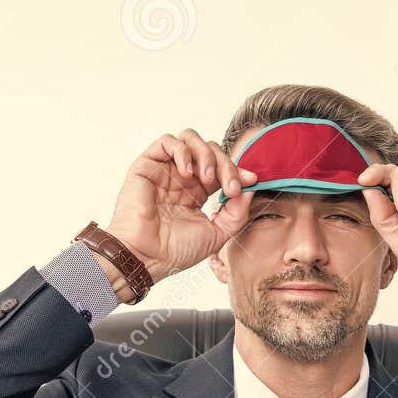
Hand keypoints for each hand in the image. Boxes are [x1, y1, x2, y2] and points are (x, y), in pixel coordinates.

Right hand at [102, 129, 256, 284]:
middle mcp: (181, 179)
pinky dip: (183, 151)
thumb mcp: (218, 234)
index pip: (221, 169)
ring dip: (206, 154)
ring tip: (207, 178)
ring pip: (190, 140)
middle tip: (230, 187)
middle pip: (210, 151)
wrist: (146, 257)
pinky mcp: (147, 165)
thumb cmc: (175, 251)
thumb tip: (251, 186)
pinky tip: (187, 173)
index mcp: (196, 193)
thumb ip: (237, 212)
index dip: (237, 170)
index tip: (251, 180)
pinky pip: (167, 141)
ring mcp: (164, 170)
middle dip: (225, 165)